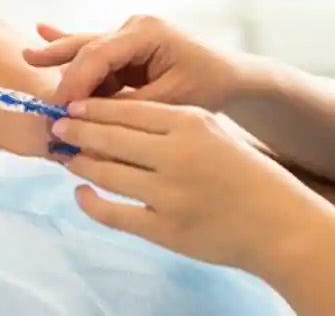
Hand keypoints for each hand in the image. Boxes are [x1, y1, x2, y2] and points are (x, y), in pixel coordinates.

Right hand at [23, 17, 256, 108]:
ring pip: (88, 52)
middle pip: (88, 46)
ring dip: (62, 63)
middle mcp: (135, 27)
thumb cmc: (208, 86)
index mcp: (148, 32)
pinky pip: (95, 53)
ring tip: (28, 58)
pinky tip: (42, 30)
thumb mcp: (170, 100)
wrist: (230, 78)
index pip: (100, 53)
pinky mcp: (127, 49)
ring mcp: (130, 35)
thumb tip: (86, 120)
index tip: (58, 106)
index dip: (75, 80)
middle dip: (60, 63)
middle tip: (29, 71)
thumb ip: (128, 107)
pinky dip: (71, 50)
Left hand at [52, 98, 327, 274]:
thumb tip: (115, 120)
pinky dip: (90, 202)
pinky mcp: (164, 228)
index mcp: (192, 125)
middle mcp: (177, 156)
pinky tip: (82, 194)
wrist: (277, 221)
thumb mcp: (215, 134)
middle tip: (57, 128)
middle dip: (77, 132)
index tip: (72, 107)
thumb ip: (171, 125)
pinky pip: (112, 213)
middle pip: (110, 138)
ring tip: (69, 158)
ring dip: (81, 164)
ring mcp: (169, 194)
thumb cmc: (245, 174)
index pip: (128, 110)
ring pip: (106, 174)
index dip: (93, 108)